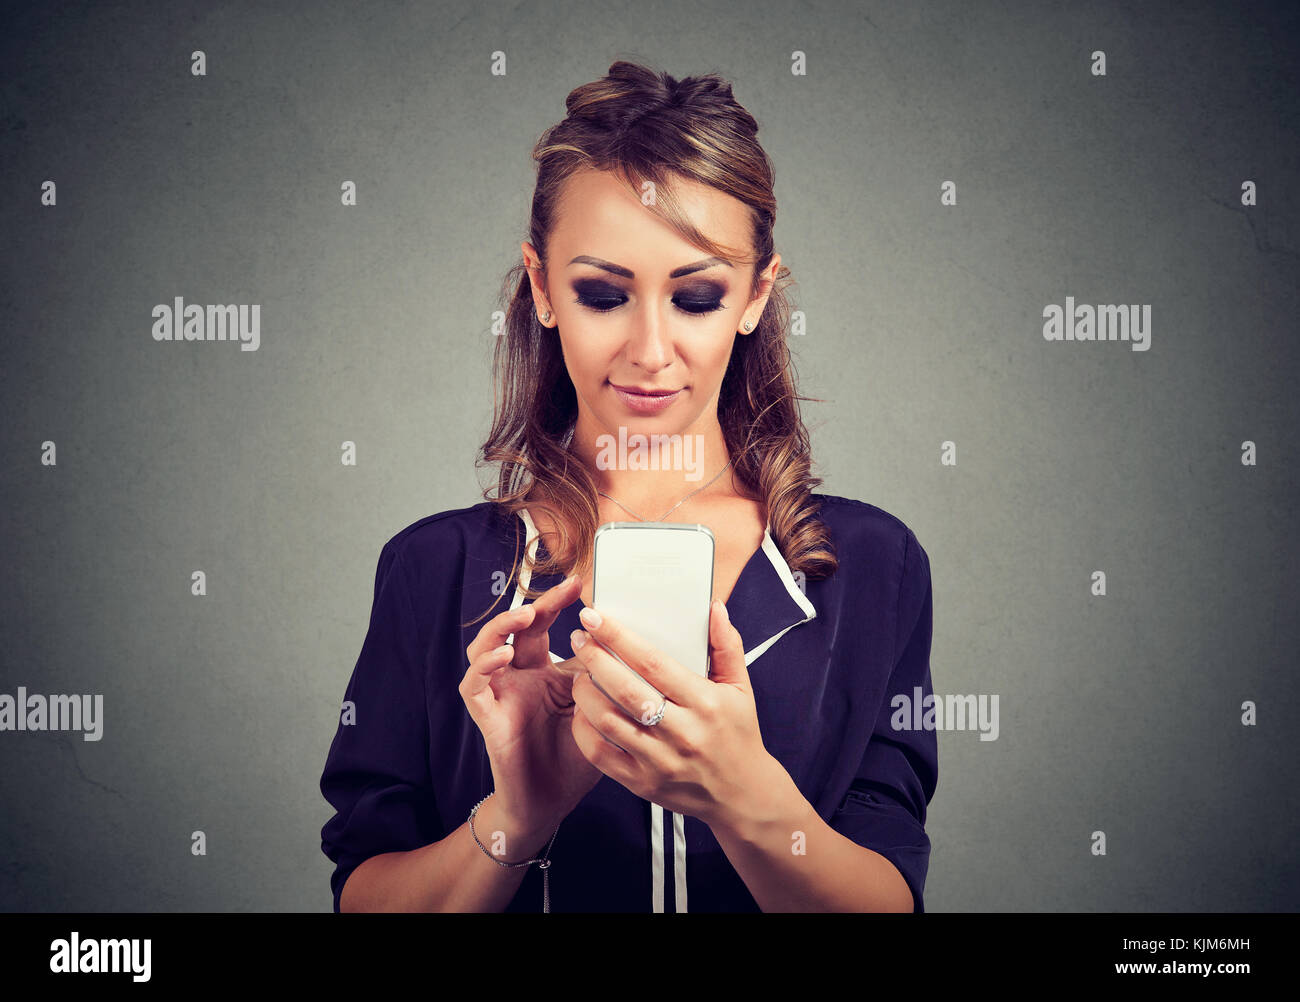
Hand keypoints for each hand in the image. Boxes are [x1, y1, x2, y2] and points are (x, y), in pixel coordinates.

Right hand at [459, 575, 602, 836]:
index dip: (557, 603)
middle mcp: (519, 677)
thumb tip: (625, 642)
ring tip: (524, 616)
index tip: (580, 583)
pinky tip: (500, 656)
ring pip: (484, 648)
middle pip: (516, 629)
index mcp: (544, 672)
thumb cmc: (575, 758)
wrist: (552, 802)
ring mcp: (500, 695)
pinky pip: (474, 685)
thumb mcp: (596, 709)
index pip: (545, 626)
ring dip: (501, 628)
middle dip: (536, 605)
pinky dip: (483, 667)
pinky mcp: (487, 716)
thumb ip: (602, 678)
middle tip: (560, 591)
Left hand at [563, 599, 784, 830]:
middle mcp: (682, 733)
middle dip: (594, 658)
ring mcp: (660, 761)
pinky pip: (601, 754)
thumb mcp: (740, 688)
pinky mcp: (643, 784)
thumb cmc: (738, 734)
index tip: (595, 618)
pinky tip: (581, 710)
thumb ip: (726, 645)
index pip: (652, 663)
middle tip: (579, 638)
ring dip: (584, 692)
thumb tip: (714, 607)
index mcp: (705, 703)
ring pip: (607, 721)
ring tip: (578, 672)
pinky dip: (583, 729)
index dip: (619, 637)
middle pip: (625, 689)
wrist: (743, 795)